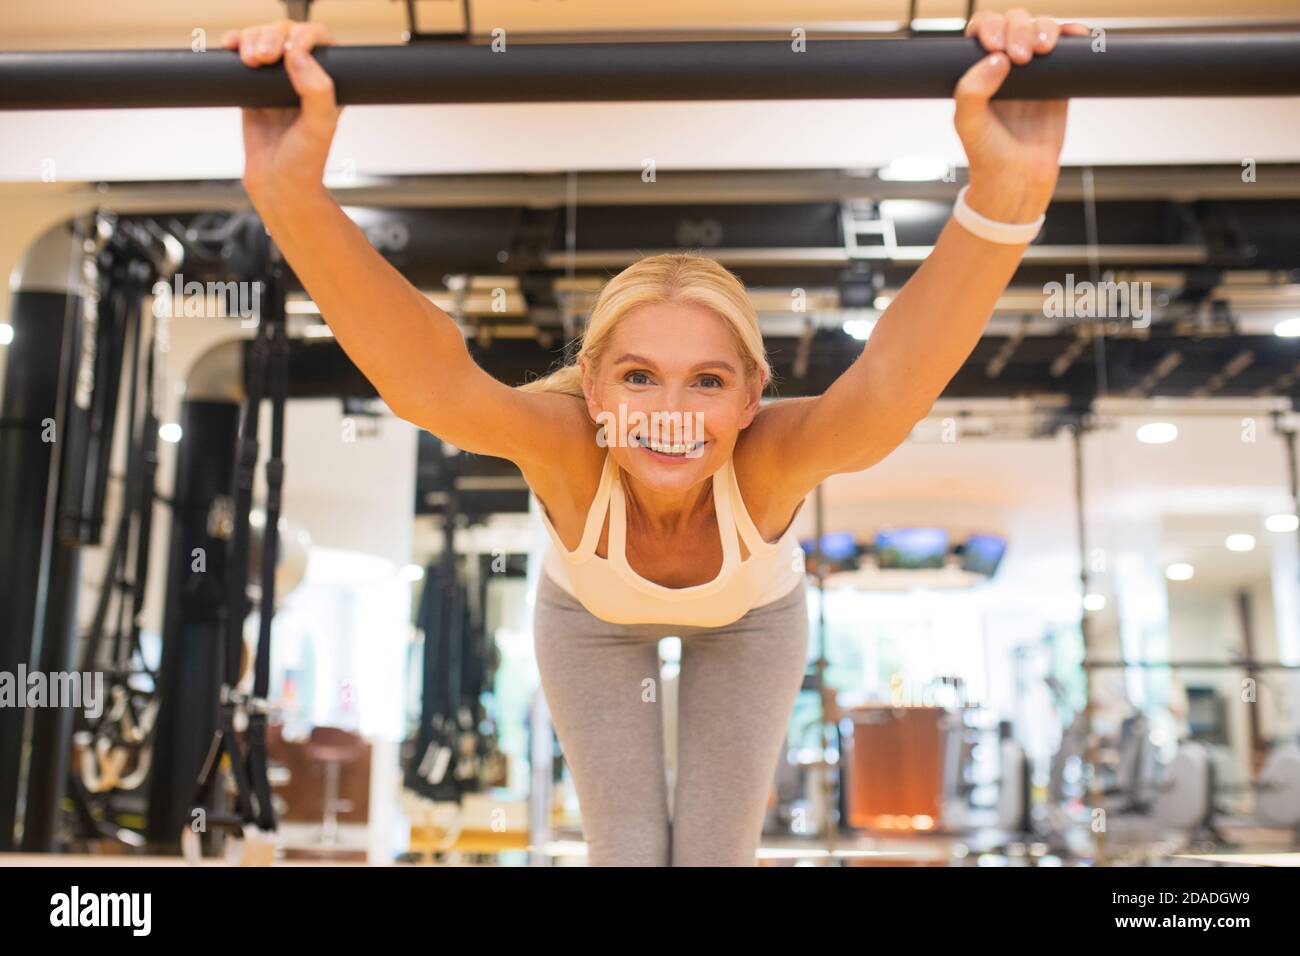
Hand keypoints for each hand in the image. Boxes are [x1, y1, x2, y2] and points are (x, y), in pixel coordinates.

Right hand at [221, 20, 340, 207]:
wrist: (277, 186)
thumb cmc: (304, 164)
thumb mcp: (319, 128)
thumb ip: (317, 90)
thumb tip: (297, 53)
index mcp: (326, 85)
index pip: (319, 42)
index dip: (304, 35)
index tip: (290, 48)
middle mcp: (303, 80)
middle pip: (285, 34)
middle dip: (270, 35)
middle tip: (264, 56)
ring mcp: (276, 83)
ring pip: (262, 40)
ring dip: (251, 38)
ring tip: (249, 59)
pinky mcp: (253, 89)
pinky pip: (241, 56)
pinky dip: (234, 44)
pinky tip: (230, 47)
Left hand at [953, 9, 1089, 221]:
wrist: (1018, 182)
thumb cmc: (987, 156)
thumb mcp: (968, 125)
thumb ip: (972, 91)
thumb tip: (997, 58)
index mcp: (977, 71)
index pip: (982, 30)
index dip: (989, 27)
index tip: (995, 45)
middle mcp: (1004, 66)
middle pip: (1014, 23)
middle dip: (1019, 28)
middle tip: (1021, 57)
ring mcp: (1033, 72)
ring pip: (1041, 29)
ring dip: (1044, 28)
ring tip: (1044, 49)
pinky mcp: (1059, 81)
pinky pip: (1070, 48)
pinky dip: (1075, 34)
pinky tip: (1076, 35)